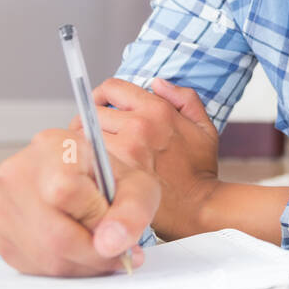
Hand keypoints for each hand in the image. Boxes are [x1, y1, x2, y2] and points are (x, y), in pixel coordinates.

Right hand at [0, 129, 158, 275]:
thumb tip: (110, 244)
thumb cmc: (111, 181)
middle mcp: (18, 174)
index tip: (114, 224)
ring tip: (103, 249)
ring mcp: (3, 206)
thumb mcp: (139, 187)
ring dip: (84, 265)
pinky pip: (34, 267)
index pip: (64, 192)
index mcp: (52, 147)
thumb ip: (133, 212)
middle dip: (96, 253)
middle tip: (118, 249)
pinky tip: (81, 253)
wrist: (87, 184)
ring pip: (45, 257)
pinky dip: (65, 269)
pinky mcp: (0, 236)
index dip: (96, 218)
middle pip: (54, 235)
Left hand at [71, 78, 220, 240]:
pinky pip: (87, 156)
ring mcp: (125, 147)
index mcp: (158, 110)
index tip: (103, 105)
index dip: (104, 95)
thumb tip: (158, 83)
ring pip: (84, 133)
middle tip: (97, 134)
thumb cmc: (199, 171)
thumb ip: (185, 99)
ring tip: (95, 152)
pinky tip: (97, 168)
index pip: (113, 87)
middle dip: (92, 120)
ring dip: (86, 141)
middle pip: (92, 110)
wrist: (198, 205)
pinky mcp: (115, 169)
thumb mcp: (204, 128)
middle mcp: (140, 124)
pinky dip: (87, 159)